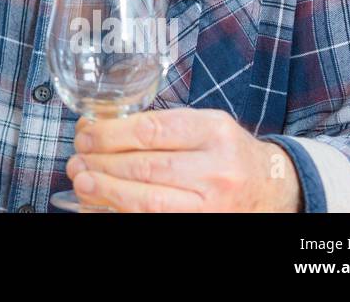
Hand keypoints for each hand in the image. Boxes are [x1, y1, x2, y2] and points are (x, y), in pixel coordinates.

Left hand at [65, 108, 301, 211]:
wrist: (273, 188)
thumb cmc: (228, 152)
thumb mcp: (205, 125)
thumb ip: (162, 125)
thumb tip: (99, 129)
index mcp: (214, 132)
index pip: (151, 131)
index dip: (110, 134)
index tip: (86, 134)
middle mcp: (217, 169)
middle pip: (145, 166)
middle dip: (102, 163)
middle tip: (77, 159)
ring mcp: (212, 204)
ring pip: (148, 200)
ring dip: (107, 190)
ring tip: (82, 181)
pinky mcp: (205, 225)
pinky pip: (156, 219)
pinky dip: (124, 212)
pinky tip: (104, 203)